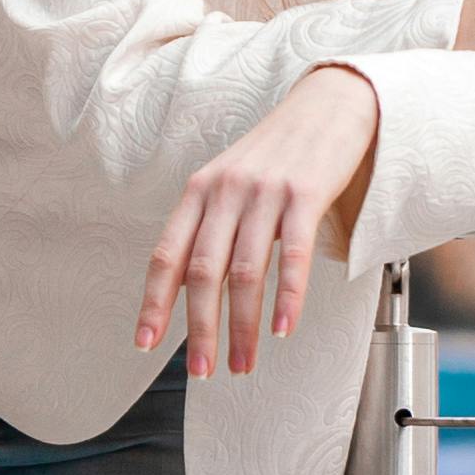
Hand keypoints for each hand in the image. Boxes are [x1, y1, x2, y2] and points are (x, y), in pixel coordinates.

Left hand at [136, 62, 383, 379]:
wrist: (328, 104)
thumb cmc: (279, 152)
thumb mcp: (231, 181)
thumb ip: (210, 226)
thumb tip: (188, 288)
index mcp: (199, 190)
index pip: (166, 254)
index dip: (154, 302)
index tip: (145, 343)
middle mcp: (224, 190)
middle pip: (203, 272)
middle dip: (200, 329)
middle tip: (203, 371)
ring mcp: (264, 191)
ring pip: (245, 272)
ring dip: (243, 326)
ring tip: (244, 363)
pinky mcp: (305, 194)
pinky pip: (291, 255)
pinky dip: (286, 298)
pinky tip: (282, 328)